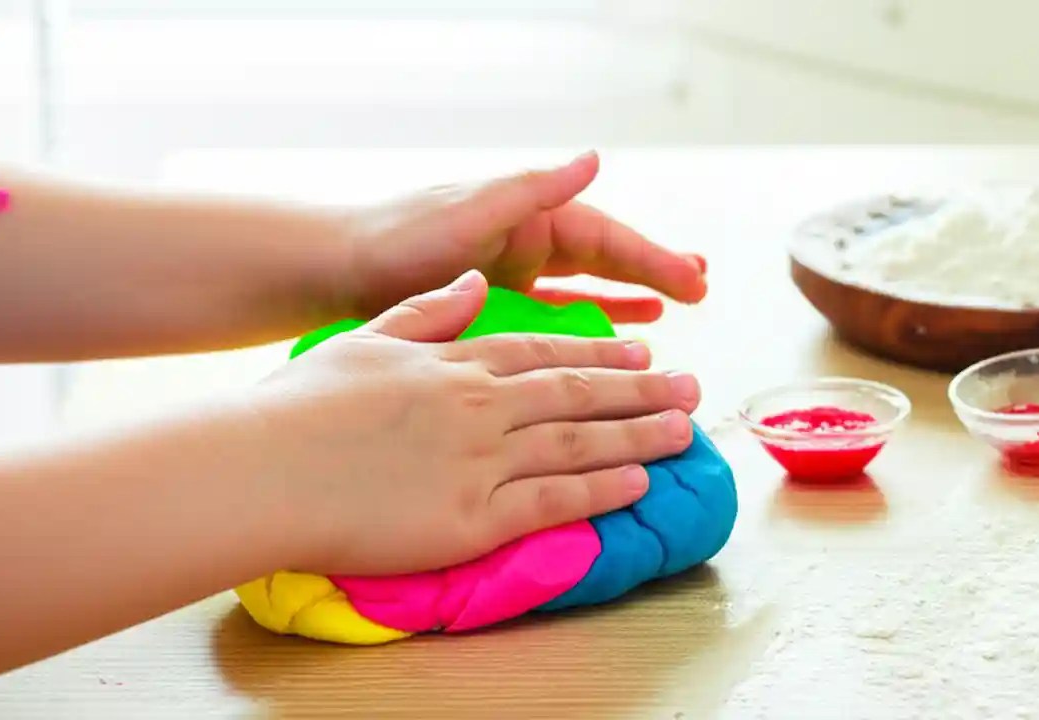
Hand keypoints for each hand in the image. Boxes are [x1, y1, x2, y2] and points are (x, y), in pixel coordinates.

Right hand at [247, 270, 700, 575]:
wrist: (266, 466)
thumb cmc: (299, 405)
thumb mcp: (363, 338)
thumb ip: (427, 311)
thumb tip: (470, 281)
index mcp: (454, 361)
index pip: (543, 348)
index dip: (597, 348)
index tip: (640, 348)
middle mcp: (481, 403)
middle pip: (578, 389)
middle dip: (641, 387)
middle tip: (692, 386)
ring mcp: (482, 459)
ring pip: (581, 440)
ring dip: (640, 433)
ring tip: (685, 429)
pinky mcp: (475, 517)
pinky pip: (556, 500)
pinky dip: (603, 489)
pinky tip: (640, 483)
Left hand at [341, 151, 706, 323]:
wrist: (338, 272)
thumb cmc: (400, 235)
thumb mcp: (472, 210)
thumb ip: (534, 189)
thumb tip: (593, 157)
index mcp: (528, 217)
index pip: (607, 239)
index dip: (653, 260)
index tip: (694, 281)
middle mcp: (525, 243)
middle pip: (604, 261)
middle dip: (651, 275)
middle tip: (699, 292)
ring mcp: (510, 279)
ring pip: (583, 293)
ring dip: (624, 301)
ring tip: (669, 316)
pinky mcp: (490, 310)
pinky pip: (549, 320)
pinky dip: (581, 327)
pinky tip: (605, 340)